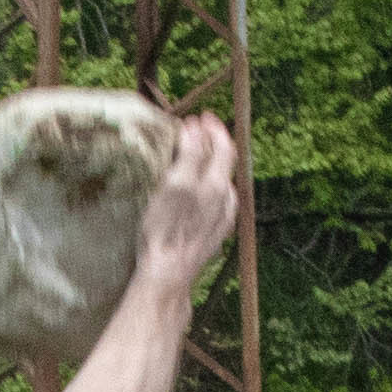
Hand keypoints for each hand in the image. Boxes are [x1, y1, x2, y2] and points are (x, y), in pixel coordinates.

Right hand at [135, 111, 240, 290]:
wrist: (168, 274)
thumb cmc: (165, 230)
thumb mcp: (175, 184)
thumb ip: (189, 153)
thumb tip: (195, 128)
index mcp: (217, 184)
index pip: (223, 146)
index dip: (213, 128)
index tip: (200, 117)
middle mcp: (225, 200)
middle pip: (225, 164)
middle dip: (213, 144)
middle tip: (198, 133)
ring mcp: (222, 219)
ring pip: (222, 184)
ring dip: (211, 166)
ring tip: (196, 159)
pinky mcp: (213, 235)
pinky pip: (217, 204)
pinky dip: (209, 188)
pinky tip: (198, 194)